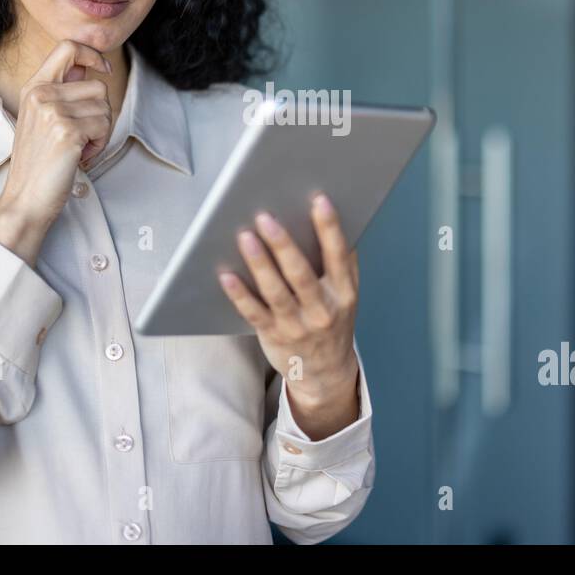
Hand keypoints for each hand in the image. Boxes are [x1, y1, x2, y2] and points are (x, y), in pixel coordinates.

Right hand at [0, 39, 111, 265]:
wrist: (25, 199)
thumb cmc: (39, 163)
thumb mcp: (42, 118)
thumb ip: (62, 92)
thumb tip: (88, 67)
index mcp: (33, 87)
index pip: (68, 47)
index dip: (92, 54)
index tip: (103, 70)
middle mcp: (41, 94)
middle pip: (98, 86)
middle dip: (101, 113)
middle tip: (83, 137)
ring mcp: (53, 111)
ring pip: (105, 108)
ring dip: (101, 132)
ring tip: (79, 148)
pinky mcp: (67, 131)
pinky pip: (104, 127)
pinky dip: (99, 145)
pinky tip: (80, 157)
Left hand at [216, 192, 361, 439]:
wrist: (326, 372)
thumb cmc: (333, 322)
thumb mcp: (347, 295)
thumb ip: (343, 264)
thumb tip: (335, 223)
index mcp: (344, 293)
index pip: (338, 256)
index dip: (330, 229)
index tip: (319, 201)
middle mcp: (322, 310)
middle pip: (301, 274)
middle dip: (283, 244)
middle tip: (265, 217)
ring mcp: (297, 325)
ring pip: (276, 293)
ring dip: (259, 264)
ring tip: (245, 238)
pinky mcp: (274, 335)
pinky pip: (254, 313)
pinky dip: (240, 295)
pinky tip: (227, 275)